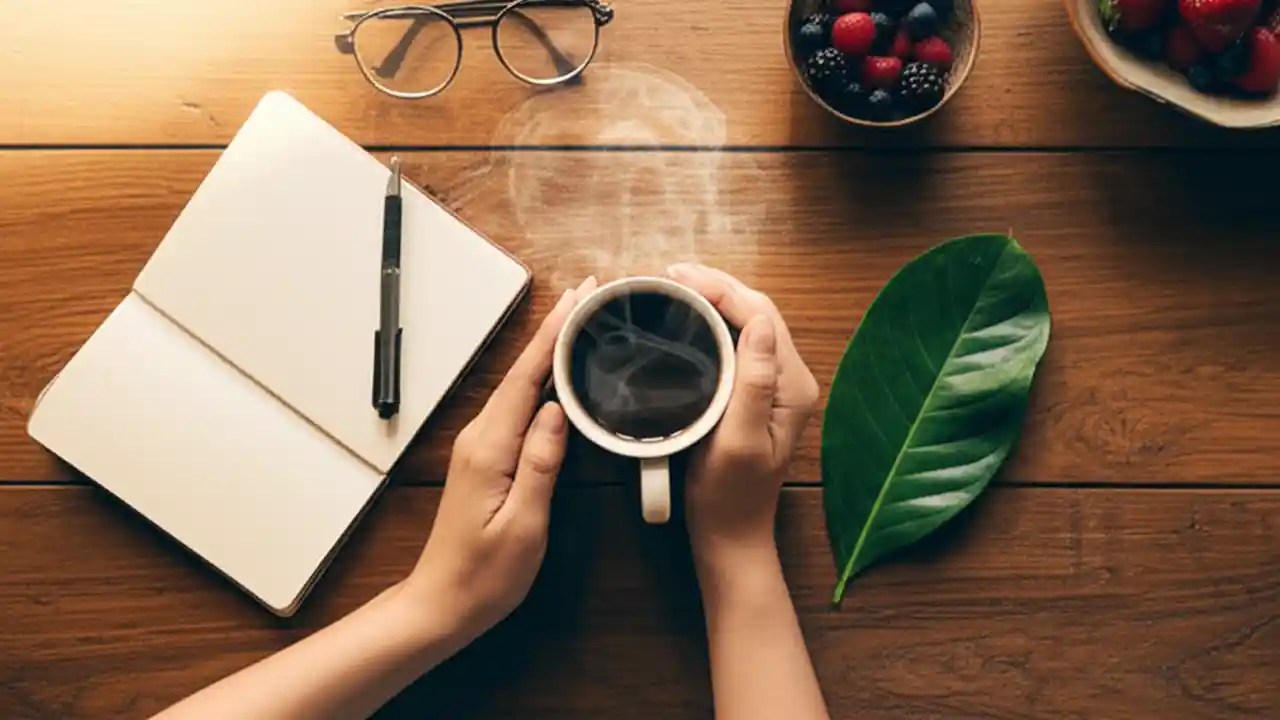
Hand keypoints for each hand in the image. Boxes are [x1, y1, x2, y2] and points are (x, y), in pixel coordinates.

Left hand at [402, 277, 596, 642]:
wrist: (443, 602)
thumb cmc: (484, 574)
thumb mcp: (525, 522)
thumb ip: (541, 462)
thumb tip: (558, 411)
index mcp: (490, 446)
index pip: (528, 377)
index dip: (554, 334)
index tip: (578, 299)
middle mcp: (480, 436)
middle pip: (523, 371)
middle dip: (556, 330)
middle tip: (590, 297)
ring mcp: (480, 444)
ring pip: (520, 385)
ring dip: (549, 351)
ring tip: (581, 322)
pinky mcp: (486, 456)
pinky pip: (517, 406)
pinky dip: (540, 380)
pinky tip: (558, 375)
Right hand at [667, 264, 819, 567]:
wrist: (729, 533)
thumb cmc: (729, 495)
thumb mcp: (738, 441)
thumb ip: (753, 383)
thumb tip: (759, 324)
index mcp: (791, 386)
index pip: (760, 316)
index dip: (721, 288)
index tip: (679, 275)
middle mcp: (790, 379)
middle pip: (756, 312)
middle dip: (716, 284)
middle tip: (671, 272)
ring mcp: (773, 386)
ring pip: (746, 323)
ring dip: (714, 298)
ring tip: (676, 284)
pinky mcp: (755, 393)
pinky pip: (737, 343)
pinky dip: (712, 320)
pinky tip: (689, 316)